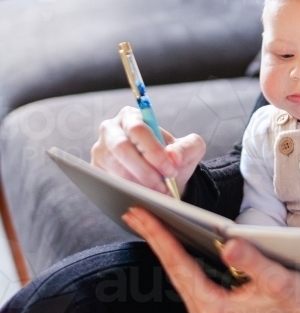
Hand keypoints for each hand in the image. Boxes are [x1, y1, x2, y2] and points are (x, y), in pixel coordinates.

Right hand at [91, 106, 205, 194]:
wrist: (163, 177)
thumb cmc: (173, 158)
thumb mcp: (189, 148)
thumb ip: (187, 147)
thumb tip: (172, 155)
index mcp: (132, 116)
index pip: (138, 129)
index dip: (154, 151)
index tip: (170, 169)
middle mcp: (111, 129)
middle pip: (121, 147)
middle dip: (145, 170)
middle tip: (163, 186)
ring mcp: (100, 150)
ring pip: (114, 168)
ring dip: (138, 184)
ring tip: (157, 193)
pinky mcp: (96, 170)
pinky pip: (107, 182)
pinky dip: (127, 191)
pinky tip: (143, 196)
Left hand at [122, 207, 299, 312]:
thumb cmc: (296, 303)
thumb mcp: (279, 280)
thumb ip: (254, 263)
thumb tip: (229, 244)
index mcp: (214, 307)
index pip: (180, 266)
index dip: (161, 238)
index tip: (143, 216)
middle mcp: (204, 311)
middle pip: (172, 269)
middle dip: (153, 238)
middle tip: (133, 212)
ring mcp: (207, 309)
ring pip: (177, 272)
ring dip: (162, 245)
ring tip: (146, 220)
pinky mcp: (213, 303)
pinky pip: (187, 274)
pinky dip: (176, 253)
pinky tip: (170, 238)